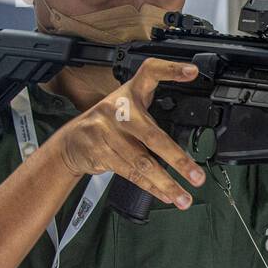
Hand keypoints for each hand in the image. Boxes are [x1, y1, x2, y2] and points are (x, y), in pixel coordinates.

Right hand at [47, 59, 205, 208]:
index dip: (170, 70)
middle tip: (197, 176)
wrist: (70, 142)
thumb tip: (188, 140)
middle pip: (153, 136)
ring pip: (142, 162)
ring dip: (166, 183)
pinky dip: (151, 187)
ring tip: (184, 197)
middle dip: (177, 160)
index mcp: (130, 93)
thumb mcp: (127, 109)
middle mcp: (118, 110)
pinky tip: (165, 195)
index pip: (150, 72)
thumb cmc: (109, 124)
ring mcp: (106, 132)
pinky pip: (131, 173)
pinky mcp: (99, 153)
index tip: (192, 71)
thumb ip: (153, 115)